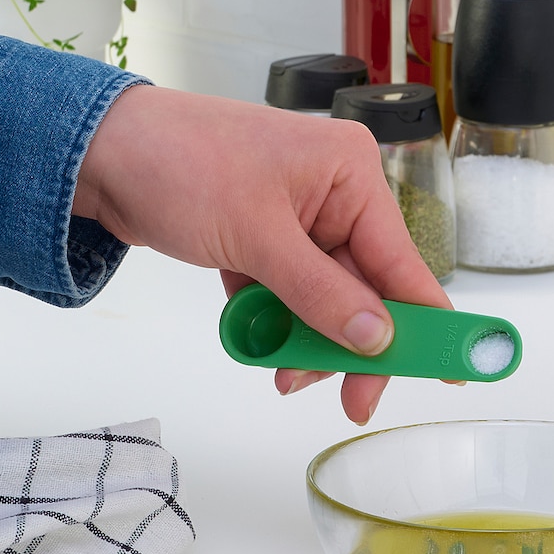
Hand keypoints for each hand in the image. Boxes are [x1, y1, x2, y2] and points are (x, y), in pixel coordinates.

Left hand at [71, 85, 449, 422]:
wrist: (97, 152)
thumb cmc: (180, 168)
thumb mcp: (257, 237)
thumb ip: (320, 295)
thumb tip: (377, 340)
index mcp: (350, 172)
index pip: (402, 261)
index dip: (428, 320)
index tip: (455, 369)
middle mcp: (335, 191)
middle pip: (366, 287)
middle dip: (349, 343)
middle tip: (347, 401)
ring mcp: (298, 215)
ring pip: (325, 297)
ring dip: (306, 339)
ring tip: (280, 372)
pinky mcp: (264, 235)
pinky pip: (289, 292)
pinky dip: (275, 321)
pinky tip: (256, 341)